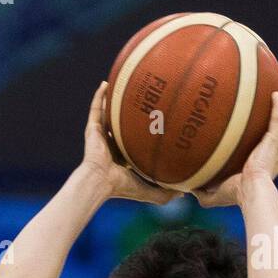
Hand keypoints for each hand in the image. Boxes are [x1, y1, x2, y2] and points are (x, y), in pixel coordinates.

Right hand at [80, 80, 180, 204]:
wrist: (100, 182)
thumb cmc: (122, 187)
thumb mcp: (149, 191)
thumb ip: (165, 192)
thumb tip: (185, 193)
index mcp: (122, 157)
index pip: (133, 141)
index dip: (144, 131)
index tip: (158, 119)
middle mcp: (111, 144)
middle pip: (121, 123)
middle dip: (129, 111)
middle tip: (145, 96)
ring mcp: (100, 136)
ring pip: (107, 113)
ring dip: (113, 100)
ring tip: (123, 83)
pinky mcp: (92, 129)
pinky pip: (95, 108)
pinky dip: (99, 96)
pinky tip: (105, 83)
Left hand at [193, 91, 277, 207]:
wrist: (249, 190)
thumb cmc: (236, 195)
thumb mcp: (217, 195)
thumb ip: (204, 193)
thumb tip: (189, 190)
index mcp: (268, 167)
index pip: (275, 155)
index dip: (275, 146)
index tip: (271, 139)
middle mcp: (277, 156)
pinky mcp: (273, 141)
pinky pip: (277, 120)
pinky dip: (276, 107)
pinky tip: (274, 95)